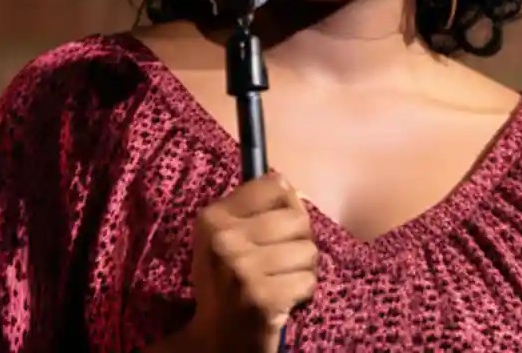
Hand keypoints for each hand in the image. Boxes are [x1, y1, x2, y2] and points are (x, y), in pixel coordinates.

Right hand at [183, 172, 317, 352]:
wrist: (215, 339)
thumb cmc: (225, 282)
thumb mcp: (226, 239)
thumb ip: (257, 210)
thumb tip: (294, 187)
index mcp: (213, 218)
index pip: (274, 184)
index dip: (286, 204)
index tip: (277, 225)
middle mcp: (224, 240)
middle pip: (297, 219)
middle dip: (298, 241)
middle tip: (280, 260)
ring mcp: (243, 270)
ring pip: (308, 250)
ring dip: (301, 269)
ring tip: (279, 280)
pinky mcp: (264, 298)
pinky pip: (308, 281)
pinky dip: (301, 292)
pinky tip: (282, 299)